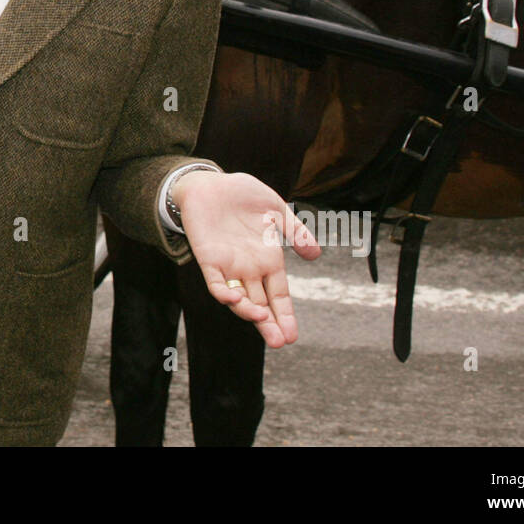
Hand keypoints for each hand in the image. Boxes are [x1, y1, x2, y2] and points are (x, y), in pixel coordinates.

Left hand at [172, 169, 319, 347]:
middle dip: (268, 325)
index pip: (278, 295)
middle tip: (280, 342)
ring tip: (261, 319)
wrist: (210, 181)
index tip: (292, 336)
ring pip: (238, 299)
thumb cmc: (243, 194)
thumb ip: (295, 231)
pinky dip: (224, 293)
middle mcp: (249, 268)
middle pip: (260, 305)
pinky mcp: (208, 259)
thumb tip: (315, 255)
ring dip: (248, 312)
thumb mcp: (275, 210)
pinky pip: (215, 282)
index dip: (285, 315)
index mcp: (267, 260)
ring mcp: (228, 266)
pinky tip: (235, 298)